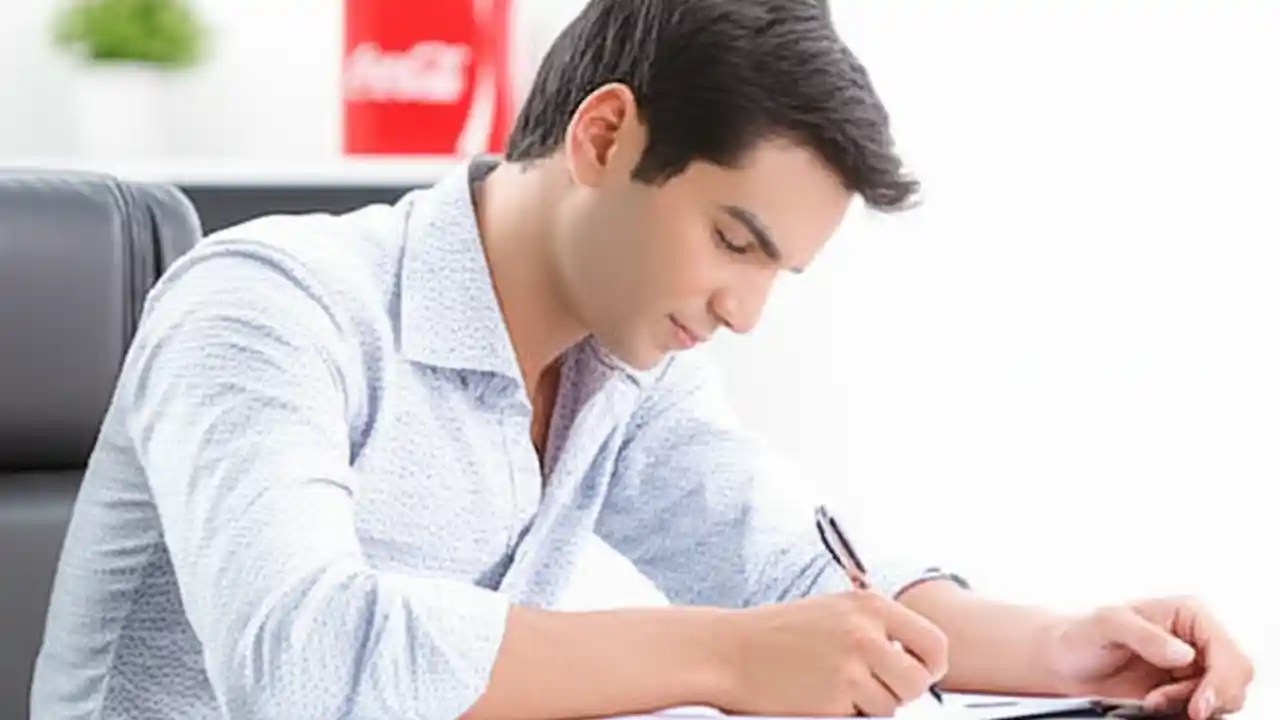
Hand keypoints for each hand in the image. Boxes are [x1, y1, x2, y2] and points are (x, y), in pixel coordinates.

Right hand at [720, 592, 947, 716]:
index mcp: (870, 605)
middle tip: (873, 686)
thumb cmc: (779, 633)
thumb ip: (877, 627)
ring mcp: (849, 667)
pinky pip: (860, 718)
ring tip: (834, 685)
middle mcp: (865, 633)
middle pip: (918, 682)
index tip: (917, 672)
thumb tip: (920, 659)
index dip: (931, 666)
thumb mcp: (835, 611)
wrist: (729, 650)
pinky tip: (817, 694)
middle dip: (902, 692)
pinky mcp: (833, 699)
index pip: (935, 644)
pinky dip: (844, 713)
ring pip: (890, 706)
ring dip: (868, 705)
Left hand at [1043, 596, 1253, 718]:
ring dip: (1189, 707)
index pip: (1228, 654)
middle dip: (1209, 698)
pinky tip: (1155, 706)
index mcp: (1189, 615)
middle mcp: (1196, 641)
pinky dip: (1182, 715)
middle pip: (1234, 680)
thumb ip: (1145, 636)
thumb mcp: (1107, 625)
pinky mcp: (1182, 692)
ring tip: (1152, 701)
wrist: (1063, 661)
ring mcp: (1192, 668)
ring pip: (1220, 699)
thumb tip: (1184, 653)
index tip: (1199, 706)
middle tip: (1170, 705)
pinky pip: (1201, 711)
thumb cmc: (1082, 634)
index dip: (1221, 682)